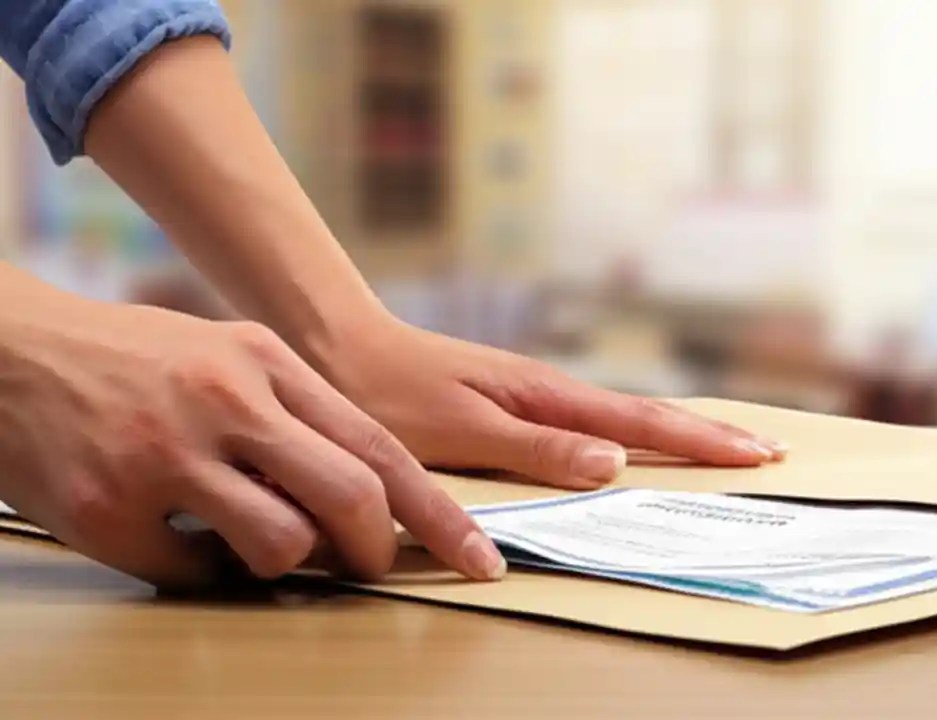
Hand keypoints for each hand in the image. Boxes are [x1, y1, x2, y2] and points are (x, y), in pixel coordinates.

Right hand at [0, 288, 504, 587]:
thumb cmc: (137, 361)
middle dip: (376, 550)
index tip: (478, 558)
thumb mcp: (232, 356)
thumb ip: (303, 415)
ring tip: (245, 534)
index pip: (381, 448)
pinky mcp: (114, 510)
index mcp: (268, 364)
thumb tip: (373, 494)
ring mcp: (168, 456)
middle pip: (352, 498)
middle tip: (370, 566)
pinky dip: (203, 570)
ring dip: (283, 561)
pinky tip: (176, 533)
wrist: (12, 353)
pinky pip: (197, 574)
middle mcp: (227, 403)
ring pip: (283, 545)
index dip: (439, 515)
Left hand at [316, 314, 787, 490]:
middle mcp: (549, 393)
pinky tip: (634, 443)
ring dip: (677, 434)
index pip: (641, 425)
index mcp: (545, 397)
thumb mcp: (459, 429)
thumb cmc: (389, 391)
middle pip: (646, 417)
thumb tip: (615, 465)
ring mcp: (535, 395)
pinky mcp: (515, 404)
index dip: (700, 443)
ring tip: (720, 445)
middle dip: (708, 435)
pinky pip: (592, 422)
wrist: (339, 349)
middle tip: (766, 450)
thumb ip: (536, 448)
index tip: (754, 454)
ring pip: (623, 418)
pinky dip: (632, 435)